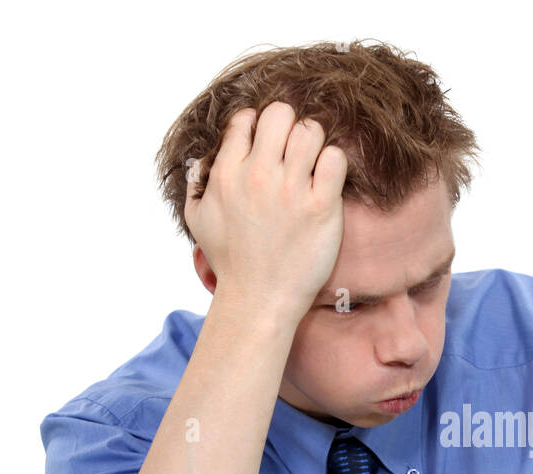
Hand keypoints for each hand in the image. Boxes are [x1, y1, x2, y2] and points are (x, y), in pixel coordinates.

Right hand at [185, 101, 348, 314]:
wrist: (260, 300)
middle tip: (294, 151)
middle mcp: (257, 175)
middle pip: (281, 114)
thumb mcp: (197, 219)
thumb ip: (197, 184)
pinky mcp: (320, 207)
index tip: (266, 149)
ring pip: (310, 131)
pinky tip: (326, 182)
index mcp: (227, 173)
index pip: (246, 119)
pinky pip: (335, 159)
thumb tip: (203, 161)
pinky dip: (333, 164)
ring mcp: (290, 190)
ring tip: (312, 165)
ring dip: (314, 143)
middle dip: (289, 126)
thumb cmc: (230, 262)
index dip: (258, 127)